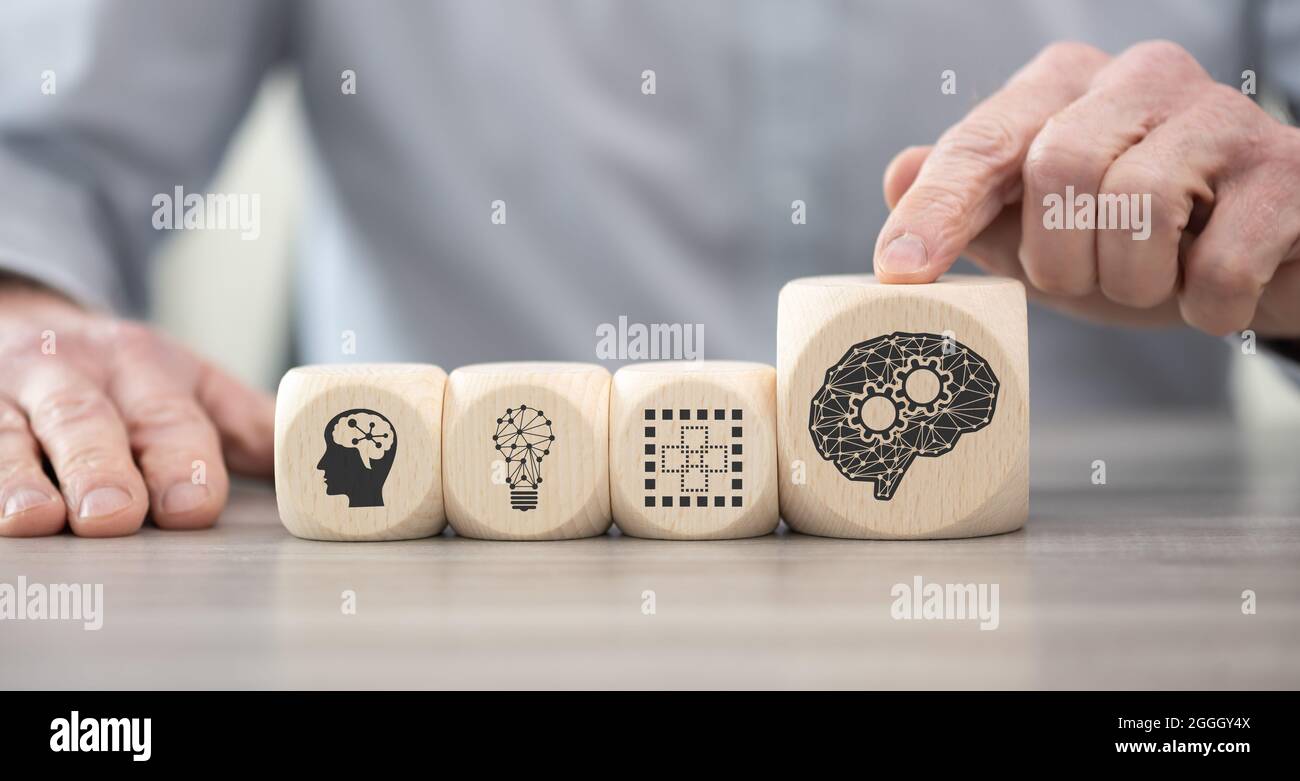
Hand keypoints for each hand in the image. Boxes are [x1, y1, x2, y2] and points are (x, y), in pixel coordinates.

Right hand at [0, 281, 273, 536]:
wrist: (23, 323)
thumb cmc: (121, 378)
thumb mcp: (186, 383)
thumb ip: (247, 423)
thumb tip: (310, 456)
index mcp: (141, 365)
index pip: (167, 418)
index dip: (180, 464)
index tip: (191, 508)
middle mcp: (68, 373)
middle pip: (86, 423)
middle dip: (101, 469)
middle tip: (114, 516)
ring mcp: (2, 393)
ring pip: (6, 435)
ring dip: (18, 478)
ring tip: (34, 519)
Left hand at [874, 40, 1299, 337]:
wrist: (1274, 260)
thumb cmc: (1142, 244)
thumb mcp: (1043, 234)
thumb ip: (975, 207)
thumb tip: (897, 174)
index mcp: (1065, 87)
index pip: (984, 143)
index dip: (938, 210)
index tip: (899, 274)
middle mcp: (1140, 78)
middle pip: (1059, 165)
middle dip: (1059, 257)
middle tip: (1083, 281)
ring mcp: (1222, 113)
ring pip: (1138, 204)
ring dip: (1133, 282)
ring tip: (1155, 282)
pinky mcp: (1289, 169)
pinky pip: (1221, 261)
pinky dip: (1207, 306)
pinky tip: (1215, 297)